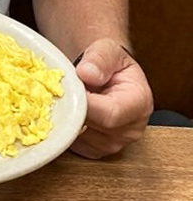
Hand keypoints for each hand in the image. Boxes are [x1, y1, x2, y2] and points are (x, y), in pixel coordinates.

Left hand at [71, 38, 153, 158]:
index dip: (83, 104)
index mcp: (139, 102)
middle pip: (92, 127)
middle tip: (60, 92)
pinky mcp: (100, 151)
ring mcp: (117, 143)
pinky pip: (76, 146)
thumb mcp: (107, 49)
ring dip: (68, 120)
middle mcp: (132, 128)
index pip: (109, 113)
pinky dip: (67, 131)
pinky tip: (68, 113)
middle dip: (72, 109)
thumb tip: (87, 74)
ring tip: (69, 100)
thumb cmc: (110, 61)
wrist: (109, 74)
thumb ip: (99, 58)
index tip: (67, 90)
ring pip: (80, 139)